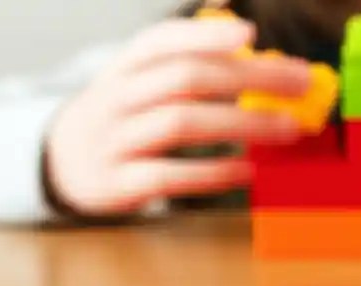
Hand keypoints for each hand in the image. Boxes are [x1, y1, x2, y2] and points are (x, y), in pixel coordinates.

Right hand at [45, 17, 310, 216]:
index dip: (205, 35)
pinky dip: (213, 173)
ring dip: (242, 123)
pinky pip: (169, 175)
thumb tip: (243, 28)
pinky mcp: (118, 182)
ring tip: (288, 129)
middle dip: (248, 78)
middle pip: (184, 78)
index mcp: (125, 67)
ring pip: (179, 123)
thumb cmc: (123, 117)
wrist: (60, 163)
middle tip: (300, 84)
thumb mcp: (141, 80)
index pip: (161, 41)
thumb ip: (187, 58)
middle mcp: (116, 98)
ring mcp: (114, 141)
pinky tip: (249, 171)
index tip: (251, 35)